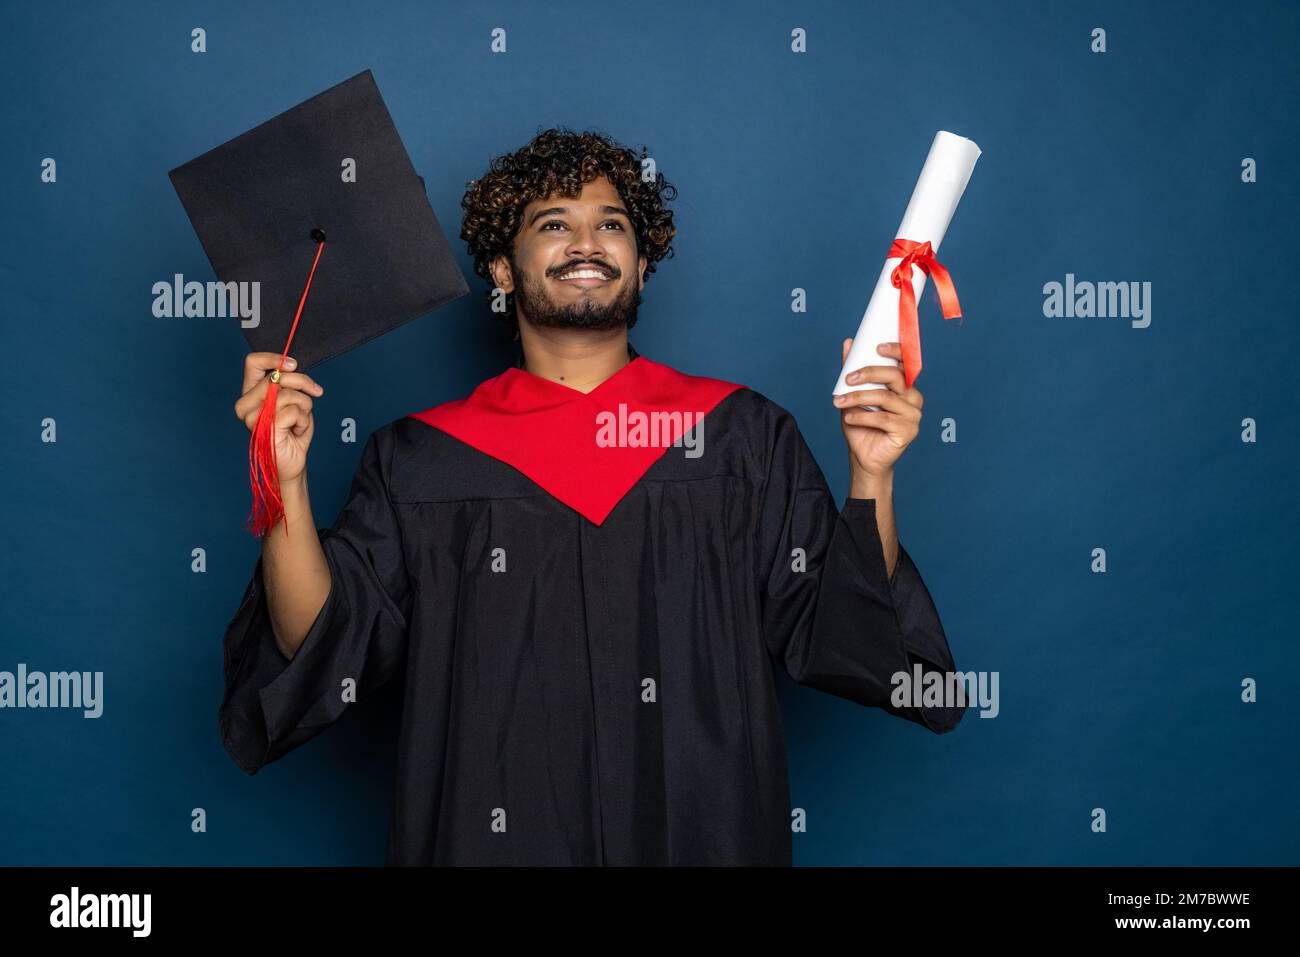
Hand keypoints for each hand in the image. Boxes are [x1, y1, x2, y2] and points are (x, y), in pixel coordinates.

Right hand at [233, 352, 324, 485]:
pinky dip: (303, 420)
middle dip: (303, 383)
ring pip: (287, 394)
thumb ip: (287, 384)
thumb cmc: (292, 432)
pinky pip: (293, 411)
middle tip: (315, 393)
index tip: (295, 365)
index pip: (252, 363)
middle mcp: (246, 405)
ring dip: (305, 406)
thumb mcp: (292, 400)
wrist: (293, 463)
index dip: (275, 358)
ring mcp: (252, 418)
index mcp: (249, 394)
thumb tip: (290, 365)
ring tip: (301, 420)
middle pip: (277, 377)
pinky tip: (297, 430)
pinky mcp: (264, 429)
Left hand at [833, 338, 922, 479]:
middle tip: (847, 378)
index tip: (877, 347)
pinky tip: (848, 418)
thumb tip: (848, 343)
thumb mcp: (852, 394)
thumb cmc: (860, 424)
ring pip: (885, 398)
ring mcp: (913, 414)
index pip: (906, 362)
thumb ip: (852, 370)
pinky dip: (862, 416)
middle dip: (869, 374)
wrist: (862, 456)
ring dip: (857, 398)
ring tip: (839, 402)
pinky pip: (883, 418)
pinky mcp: (909, 431)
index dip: (895, 351)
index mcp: (903, 385)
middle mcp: (913, 397)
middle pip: (895, 377)